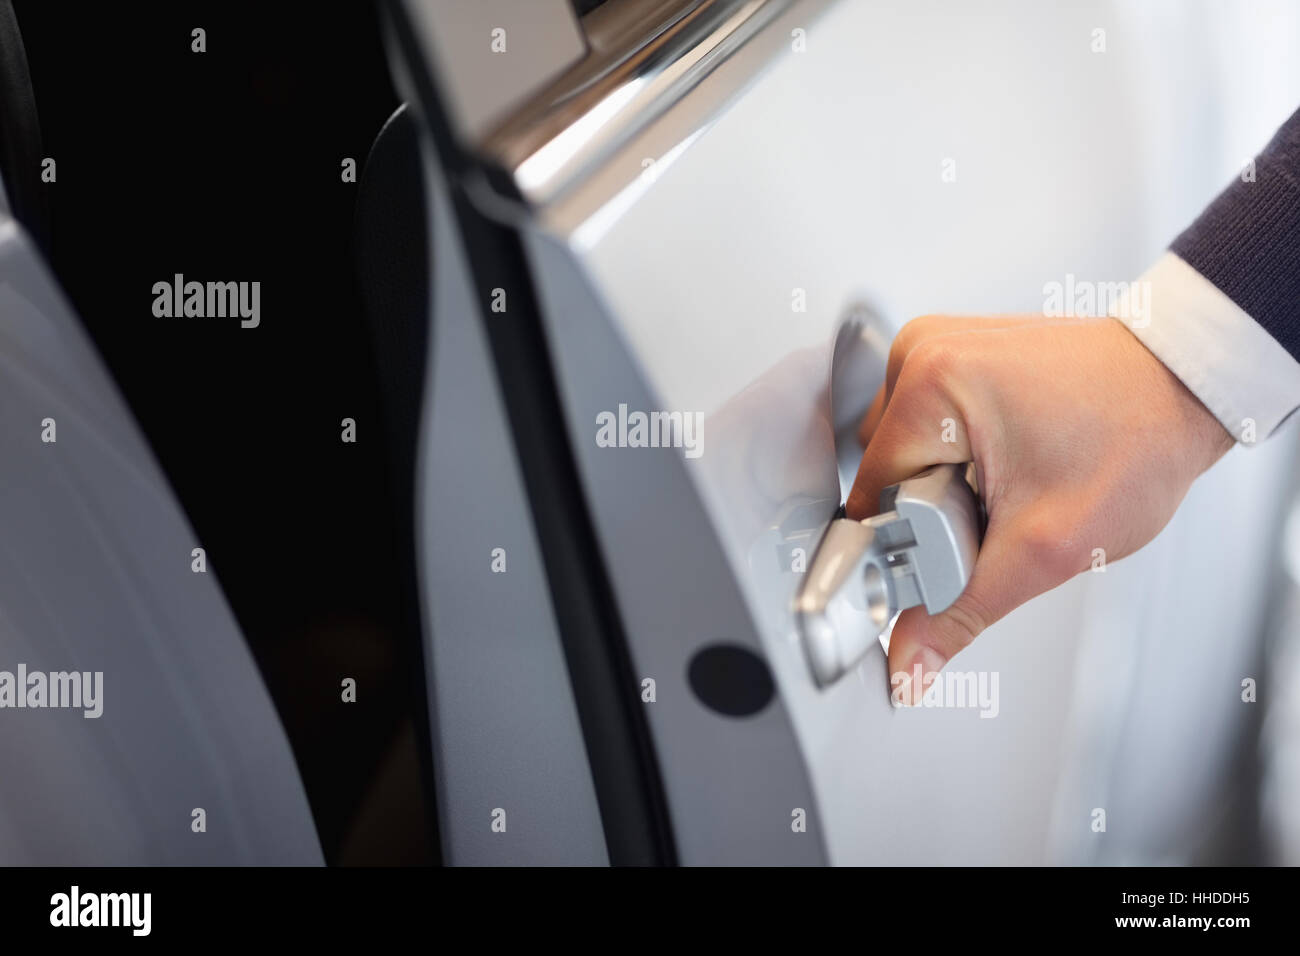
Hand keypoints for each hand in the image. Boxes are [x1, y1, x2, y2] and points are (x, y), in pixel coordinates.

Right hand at [847, 315, 1233, 703]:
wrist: (1185, 389)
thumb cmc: (1136, 440)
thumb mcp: (1045, 547)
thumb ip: (962, 613)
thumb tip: (908, 663)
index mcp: (930, 385)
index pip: (871, 498)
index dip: (910, 546)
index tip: (962, 552)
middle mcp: (922, 353)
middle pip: (883, 476)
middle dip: (929, 517)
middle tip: (1000, 515)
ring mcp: (937, 346)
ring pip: (901, 457)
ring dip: (940, 490)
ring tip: (1008, 487)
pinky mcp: (953, 354)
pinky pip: (923, 429)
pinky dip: (952, 460)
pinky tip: (1003, 465)